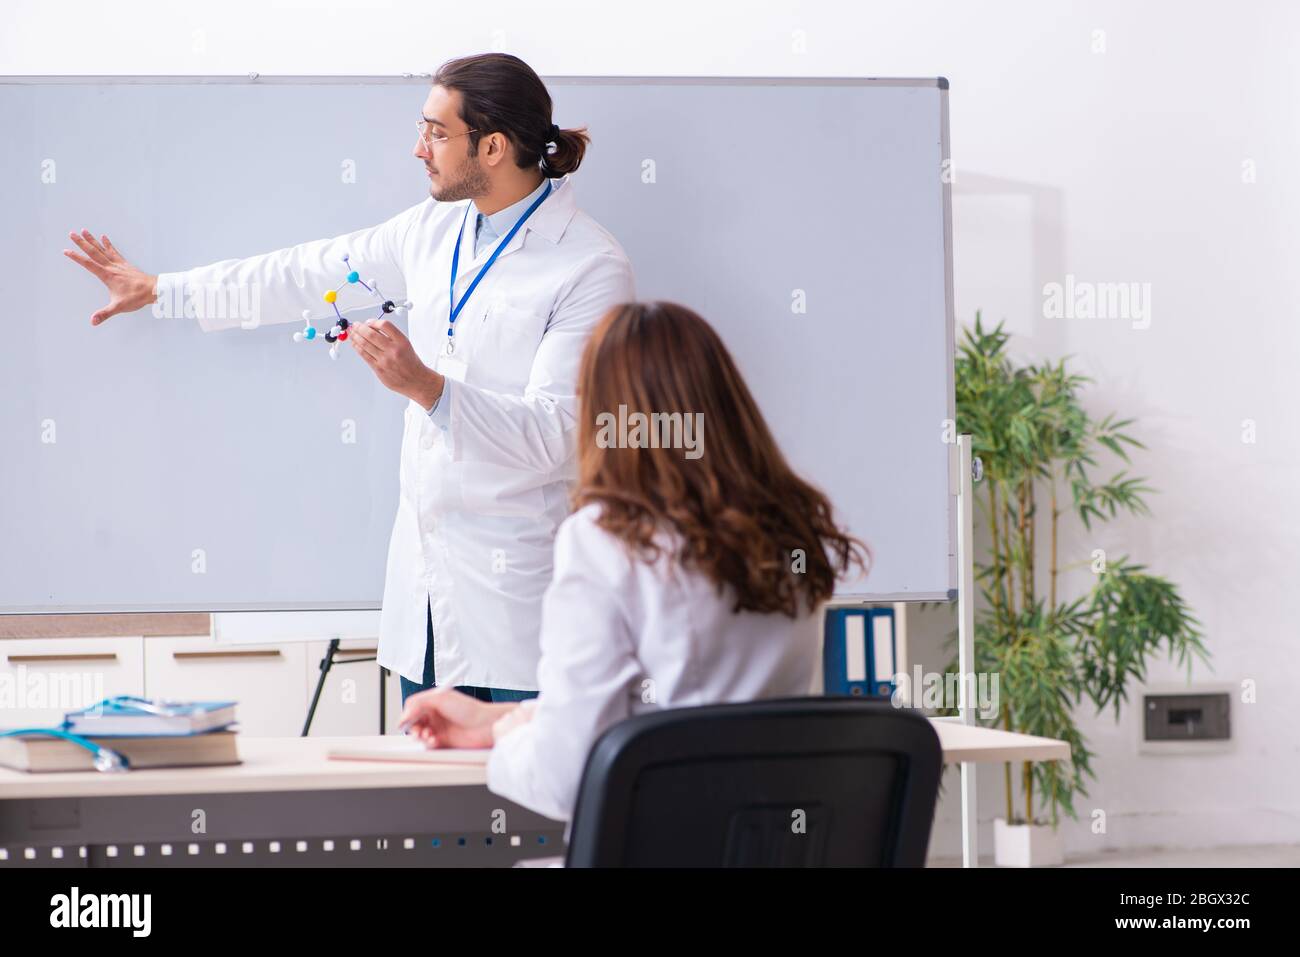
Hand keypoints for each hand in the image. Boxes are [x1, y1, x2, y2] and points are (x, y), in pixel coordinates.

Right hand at [62, 229, 157, 325]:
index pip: (88, 264)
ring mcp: (118, 264)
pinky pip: (114, 251)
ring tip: (84, 230)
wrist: (154, 289)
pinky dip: (108, 244)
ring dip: (92, 240)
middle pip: (93, 252)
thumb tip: (92, 321)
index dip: (76, 257)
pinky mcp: (124, 264)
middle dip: (81, 243)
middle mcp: (111, 267)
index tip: (65, 250)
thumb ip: (105, 314)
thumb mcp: (119, 307)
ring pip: (102, 249)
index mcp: (107, 275)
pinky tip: (104, 237)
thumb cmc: (137, 297)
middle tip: (71, 233)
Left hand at [349, 318, 444, 407]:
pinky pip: (364, 356)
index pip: (384, 325)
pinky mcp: (379, 369)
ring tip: (351, 333)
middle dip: (359, 328)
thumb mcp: (405, 345)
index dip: (373, 322)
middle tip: (355, 325)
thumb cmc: (411, 363)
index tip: (367, 322)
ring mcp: (385, 360)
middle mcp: (393, 350)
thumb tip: (371, 328)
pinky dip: (357, 348)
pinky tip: (355, 344)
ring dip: (355, 337)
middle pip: (371, 334)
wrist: (417, 381)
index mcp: (402, 341)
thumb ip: (390, 336)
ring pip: (365, 344)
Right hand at [399, 687, 517, 748]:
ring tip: (428, 735)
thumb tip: (403, 715)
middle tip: (417, 731)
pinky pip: (428, 744)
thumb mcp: (441, 698)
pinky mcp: (444, 740)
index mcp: (434, 701)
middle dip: (413, 727)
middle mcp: (436, 714)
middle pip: (414, 721)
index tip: (406, 721)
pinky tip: (435, 741)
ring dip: (421, 735)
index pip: (413, 706)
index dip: (408, 714)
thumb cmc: (469, 709)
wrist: (485, 725)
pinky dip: (429, 743)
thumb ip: (419, 704)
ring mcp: (439, 727)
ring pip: (420, 733)